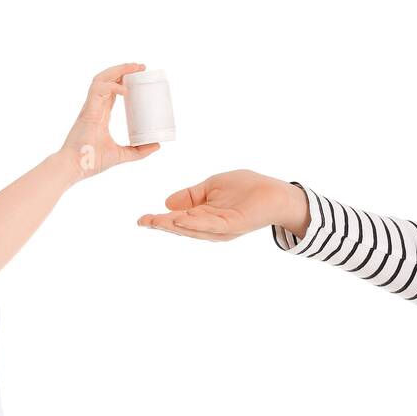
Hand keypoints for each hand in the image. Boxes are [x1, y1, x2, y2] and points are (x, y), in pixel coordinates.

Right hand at [59, 62, 159, 180]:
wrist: (75, 167)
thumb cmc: (92, 161)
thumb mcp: (121, 154)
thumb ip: (138, 151)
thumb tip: (158, 145)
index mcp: (100, 114)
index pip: (111, 90)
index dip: (123, 80)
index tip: (139, 75)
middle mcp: (94, 107)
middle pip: (107, 79)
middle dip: (123, 69)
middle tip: (141, 66)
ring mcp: (90, 107)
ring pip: (101, 79)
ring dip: (117, 70)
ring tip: (134, 67)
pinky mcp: (87, 110)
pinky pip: (98, 90)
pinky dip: (112, 86)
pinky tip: (125, 90)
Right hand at [136, 169, 307, 241]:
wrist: (275, 193)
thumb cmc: (247, 189)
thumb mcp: (212, 187)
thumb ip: (191, 195)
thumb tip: (167, 204)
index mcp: (204, 217)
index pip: (178, 220)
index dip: (160, 220)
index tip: (141, 219)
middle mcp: (211, 227)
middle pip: (181, 228)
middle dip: (162, 225)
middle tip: (143, 222)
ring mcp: (222, 228)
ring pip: (193, 228)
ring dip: (174, 225)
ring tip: (155, 221)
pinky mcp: (233, 224)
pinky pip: (211, 225)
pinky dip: (195, 223)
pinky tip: (180, 219)